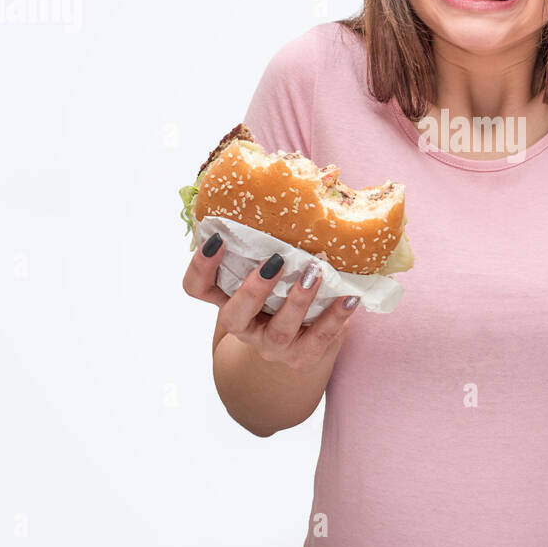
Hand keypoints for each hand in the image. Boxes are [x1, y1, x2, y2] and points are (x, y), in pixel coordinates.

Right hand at [182, 235, 359, 368]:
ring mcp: (272, 346)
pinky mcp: (302, 357)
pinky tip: (349, 296)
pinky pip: (319, 339)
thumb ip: (269, 245)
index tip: (216, 239)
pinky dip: (335, 317)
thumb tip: (300, 189)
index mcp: (228, 301)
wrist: (304, 345)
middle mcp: (245, 327)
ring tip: (316, 271)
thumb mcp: (270, 274)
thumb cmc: (283, 296)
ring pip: (279, 331)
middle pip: (233, 317)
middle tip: (275, 260)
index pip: (197, 288)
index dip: (200, 267)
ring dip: (298, 300)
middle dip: (252, 290)